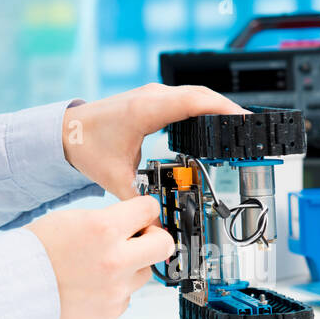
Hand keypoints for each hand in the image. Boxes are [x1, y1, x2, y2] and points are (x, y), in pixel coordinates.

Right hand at [26, 196, 171, 318]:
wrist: (19, 286)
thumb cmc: (39, 250)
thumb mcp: (74, 218)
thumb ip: (109, 219)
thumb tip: (135, 222)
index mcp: (105, 228)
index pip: (149, 209)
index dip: (145, 209)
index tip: (142, 213)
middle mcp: (116, 259)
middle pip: (164, 243)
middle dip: (155, 237)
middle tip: (140, 239)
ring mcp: (117, 288)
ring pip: (145, 271)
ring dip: (132, 265)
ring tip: (103, 265)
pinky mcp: (113, 309)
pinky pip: (128, 294)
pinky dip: (116, 288)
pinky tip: (94, 283)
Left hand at [61, 83, 246, 200]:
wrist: (66, 130)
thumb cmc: (86, 146)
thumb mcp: (114, 178)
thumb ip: (138, 202)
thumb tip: (158, 225)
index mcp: (144, 110)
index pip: (193, 102)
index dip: (222, 109)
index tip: (245, 121)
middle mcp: (151, 96)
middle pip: (201, 95)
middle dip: (229, 109)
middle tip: (254, 129)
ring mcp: (152, 94)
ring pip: (195, 93)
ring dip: (218, 106)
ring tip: (241, 125)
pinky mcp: (152, 98)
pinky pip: (185, 97)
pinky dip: (204, 105)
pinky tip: (215, 120)